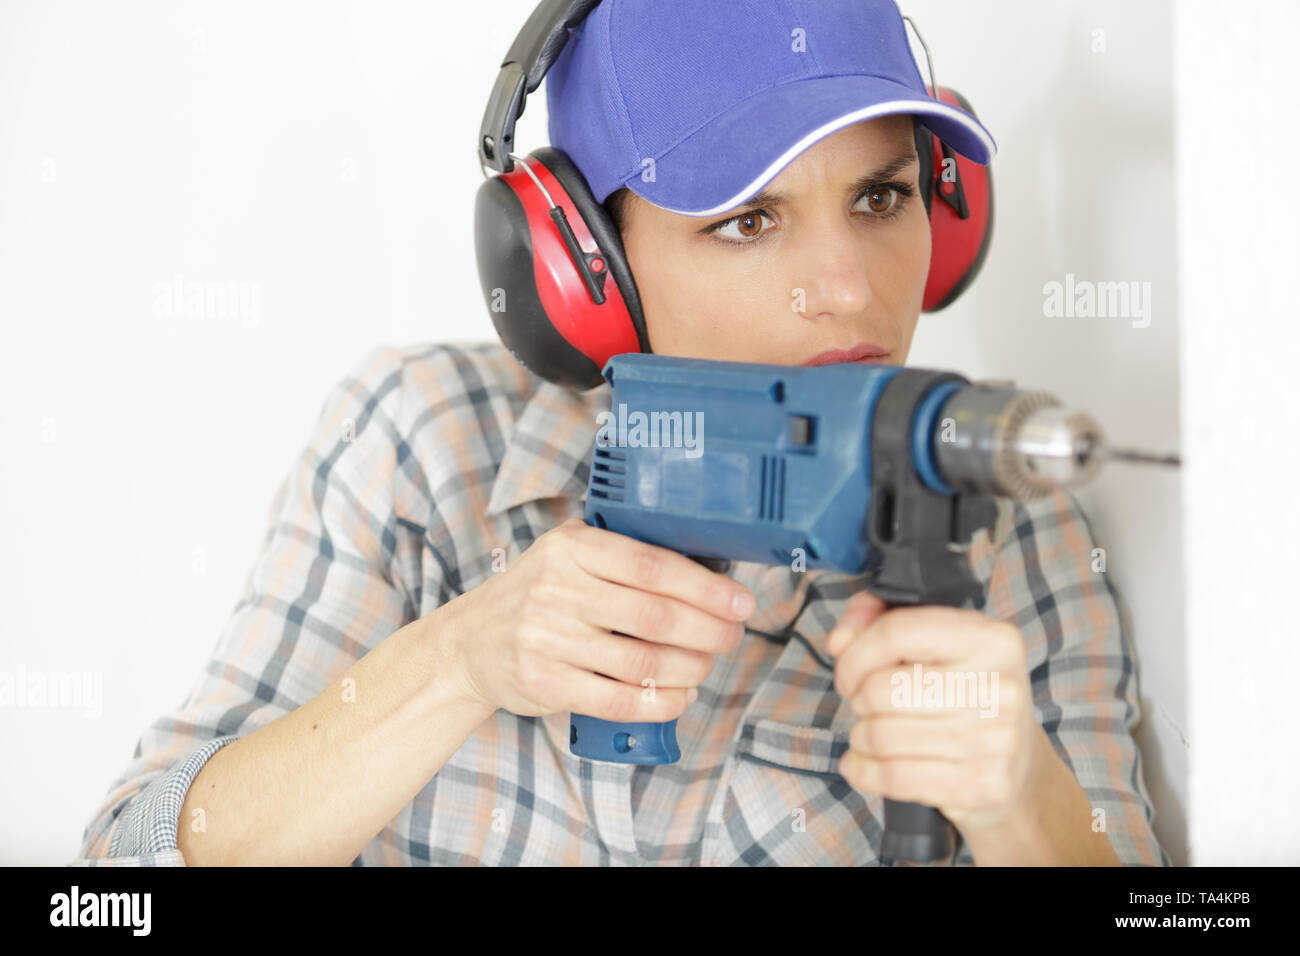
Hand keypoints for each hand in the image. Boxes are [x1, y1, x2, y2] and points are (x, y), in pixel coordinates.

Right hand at [437, 517, 756, 722]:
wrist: (468, 642)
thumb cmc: (537, 596)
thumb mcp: (568, 557)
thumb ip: (623, 559)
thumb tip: (707, 576)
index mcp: (572, 547)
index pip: (652, 565)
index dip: (706, 587)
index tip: (741, 601)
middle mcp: (557, 589)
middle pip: (655, 616)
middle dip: (708, 630)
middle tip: (731, 636)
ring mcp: (548, 638)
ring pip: (642, 662)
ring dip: (689, 669)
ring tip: (705, 666)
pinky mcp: (544, 682)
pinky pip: (618, 700)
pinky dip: (660, 703)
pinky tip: (679, 696)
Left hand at [826, 591, 1047, 834]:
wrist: (1019, 767)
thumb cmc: (963, 696)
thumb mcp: (935, 646)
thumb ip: (878, 620)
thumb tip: (839, 641)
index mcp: (991, 639)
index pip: (897, 633)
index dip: (855, 654)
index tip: (848, 672)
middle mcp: (1000, 687)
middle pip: (881, 689)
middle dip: (857, 700)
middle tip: (866, 706)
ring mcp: (996, 740)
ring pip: (881, 735)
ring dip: (860, 737)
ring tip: (871, 735)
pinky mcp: (984, 786)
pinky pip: (893, 777)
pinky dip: (862, 771)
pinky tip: (862, 764)